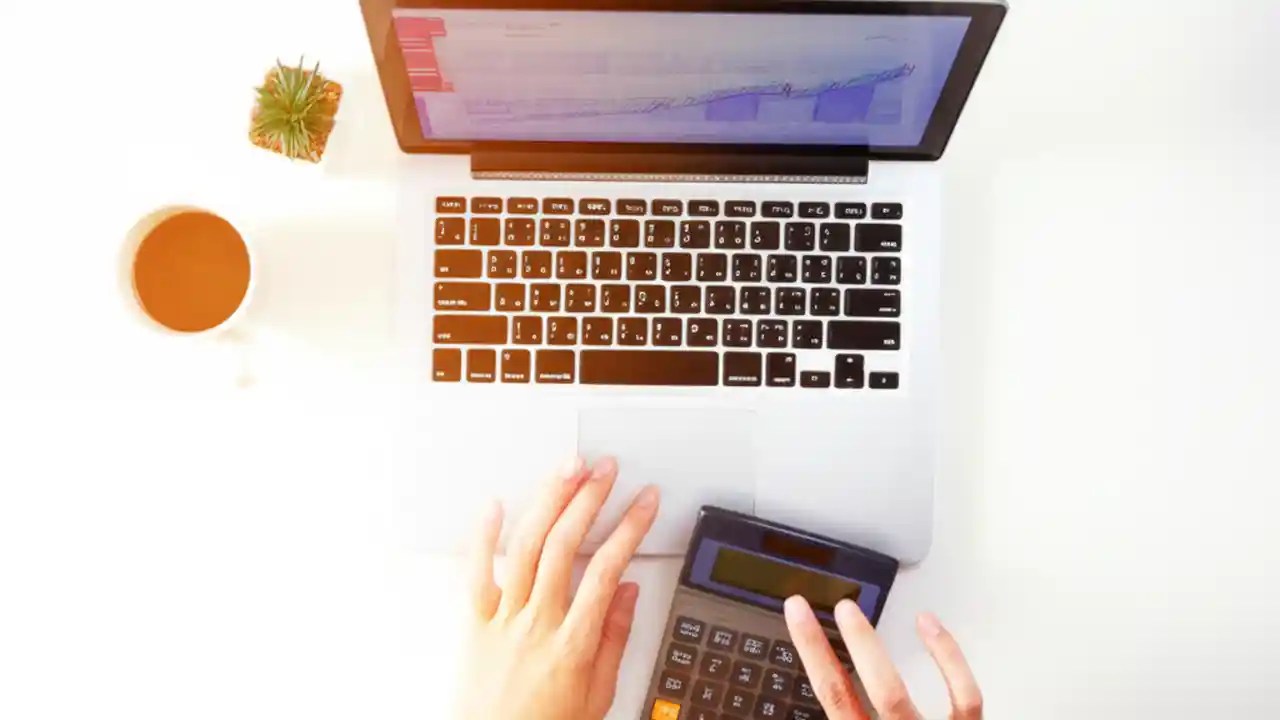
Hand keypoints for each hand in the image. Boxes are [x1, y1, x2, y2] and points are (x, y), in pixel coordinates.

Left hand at [455, 457, 659, 719]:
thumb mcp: (596, 695)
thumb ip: (614, 639)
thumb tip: (627, 592)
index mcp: (571, 644)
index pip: (607, 569)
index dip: (630, 527)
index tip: (644, 501)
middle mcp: (535, 624)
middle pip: (563, 545)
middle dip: (589, 498)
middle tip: (605, 470)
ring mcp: (502, 620)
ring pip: (525, 547)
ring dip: (547, 502)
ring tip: (566, 471)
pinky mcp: (474, 623)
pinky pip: (475, 572)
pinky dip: (483, 535)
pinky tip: (495, 504)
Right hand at [784, 596, 982, 719]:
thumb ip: (848, 718)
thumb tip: (821, 703)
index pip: (830, 695)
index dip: (811, 651)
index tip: (799, 615)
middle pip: (854, 693)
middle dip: (838, 646)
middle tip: (831, 608)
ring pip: (895, 693)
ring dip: (872, 647)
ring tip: (855, 613)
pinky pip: (964, 698)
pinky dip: (948, 656)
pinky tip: (929, 626)